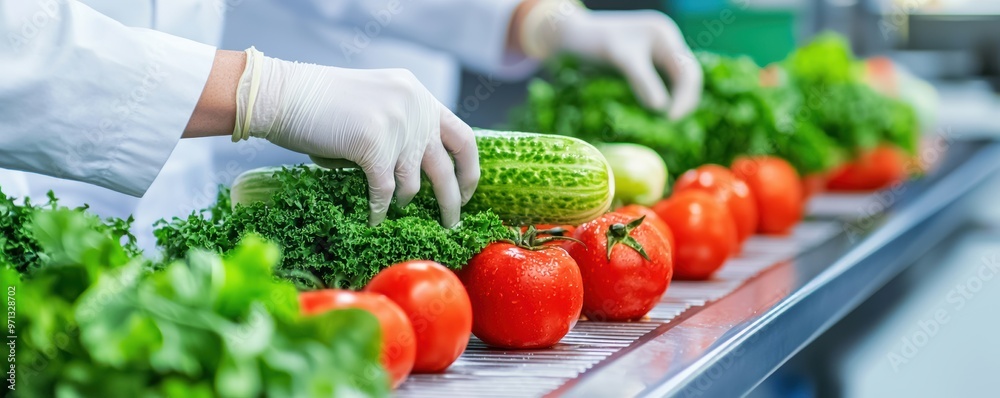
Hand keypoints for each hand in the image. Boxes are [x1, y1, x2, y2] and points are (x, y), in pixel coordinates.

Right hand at [232, 48, 479, 226]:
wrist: (283, 94)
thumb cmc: (320, 105)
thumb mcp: (375, 106)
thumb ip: (401, 130)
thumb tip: (418, 175)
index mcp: (419, 95)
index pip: (462, 136)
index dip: (469, 168)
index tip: (467, 190)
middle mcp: (415, 107)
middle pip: (447, 166)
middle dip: (453, 200)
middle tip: (452, 222)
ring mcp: (397, 126)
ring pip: (414, 184)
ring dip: (406, 203)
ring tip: (398, 211)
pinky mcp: (374, 145)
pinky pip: (384, 191)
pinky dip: (379, 210)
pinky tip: (374, 220)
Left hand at [518, 1, 701, 118]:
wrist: (570, 34)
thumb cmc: (593, 42)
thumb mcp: (620, 59)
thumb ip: (642, 80)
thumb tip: (661, 108)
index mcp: (664, 34)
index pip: (687, 71)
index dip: (684, 97)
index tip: (670, 119)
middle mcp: (665, 38)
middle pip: (687, 74)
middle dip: (683, 99)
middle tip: (670, 123)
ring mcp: (657, 48)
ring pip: (676, 78)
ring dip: (674, 98)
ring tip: (665, 120)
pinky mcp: (646, 58)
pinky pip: (662, 79)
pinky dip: (661, 94)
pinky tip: (654, 109)